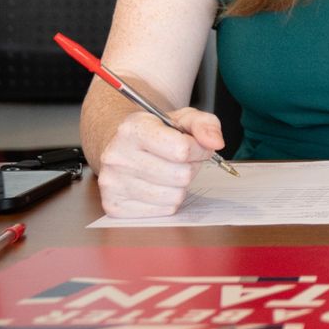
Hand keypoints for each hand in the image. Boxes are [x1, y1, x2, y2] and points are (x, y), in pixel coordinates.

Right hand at [95, 108, 222, 217]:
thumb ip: (205, 124)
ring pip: (174, 196)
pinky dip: (169, 200)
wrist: (122, 146)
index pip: (181, 149)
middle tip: (181, 160)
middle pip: (181, 175)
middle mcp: (117, 156)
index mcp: (133, 129)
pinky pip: (164, 210)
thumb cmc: (156, 133)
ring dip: (181, 186)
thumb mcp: (183, 118)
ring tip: (169, 171)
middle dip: (191, 167)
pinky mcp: (115, 206)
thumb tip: (215, 142)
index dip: (199, 149)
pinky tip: (158, 185)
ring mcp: (113, 183)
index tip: (197, 146)